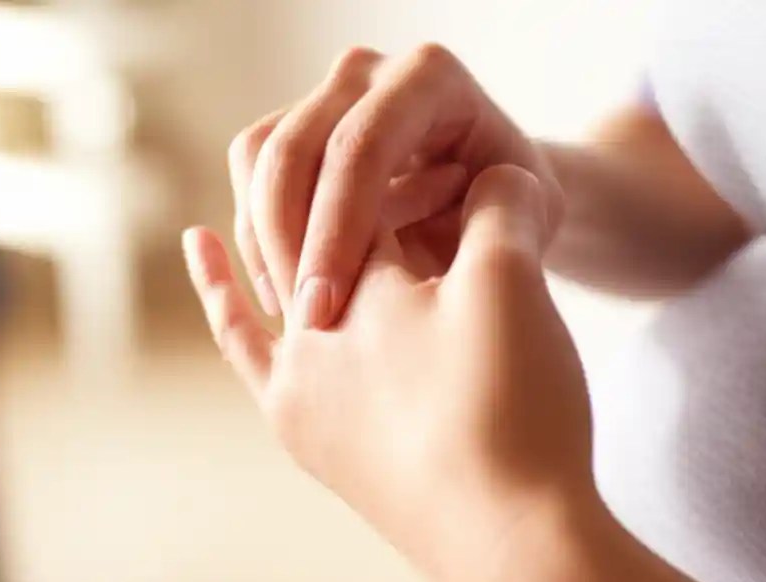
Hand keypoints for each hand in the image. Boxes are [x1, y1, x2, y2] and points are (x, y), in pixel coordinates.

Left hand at [185, 166, 592, 581]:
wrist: (510, 542)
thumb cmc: (511, 409)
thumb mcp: (514, 284)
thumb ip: (498, 209)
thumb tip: (493, 175)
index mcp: (355, 283)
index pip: (358, 196)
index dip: (397, 167)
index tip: (423, 150)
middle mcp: (307, 335)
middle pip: (306, 243)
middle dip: (327, 203)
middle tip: (337, 164)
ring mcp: (299, 396)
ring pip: (264, 302)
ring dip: (252, 258)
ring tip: (199, 235)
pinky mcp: (311, 442)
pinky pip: (250, 365)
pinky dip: (228, 323)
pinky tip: (223, 310)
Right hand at [229, 45, 560, 326]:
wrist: (495, 197)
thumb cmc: (514, 211)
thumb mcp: (515, 223)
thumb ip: (457, 229)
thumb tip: (392, 249)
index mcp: (430, 78)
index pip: (360, 150)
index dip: (335, 233)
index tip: (326, 311)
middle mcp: (367, 73)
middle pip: (294, 150)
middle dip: (289, 245)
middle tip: (302, 325)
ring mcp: (322, 95)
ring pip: (258, 161)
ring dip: (265, 244)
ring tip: (294, 316)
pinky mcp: (290, 128)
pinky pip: (249, 178)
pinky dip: (257, 241)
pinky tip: (284, 296)